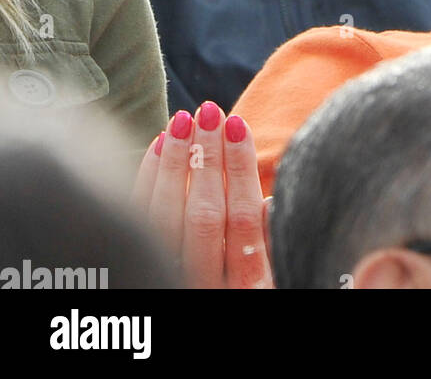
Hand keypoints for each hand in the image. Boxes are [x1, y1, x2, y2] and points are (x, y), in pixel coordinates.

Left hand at [134, 102, 272, 288]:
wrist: (200, 343)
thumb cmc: (244, 293)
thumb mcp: (274, 282)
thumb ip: (270, 244)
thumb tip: (266, 198)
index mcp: (242, 289)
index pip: (241, 219)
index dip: (239, 168)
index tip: (238, 124)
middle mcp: (202, 289)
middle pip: (204, 214)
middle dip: (207, 156)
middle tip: (211, 111)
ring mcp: (165, 282)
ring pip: (165, 217)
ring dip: (176, 162)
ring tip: (185, 118)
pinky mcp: (134, 275)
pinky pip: (136, 223)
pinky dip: (147, 182)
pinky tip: (158, 147)